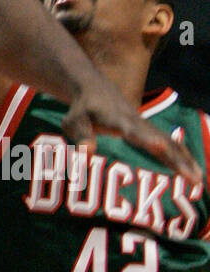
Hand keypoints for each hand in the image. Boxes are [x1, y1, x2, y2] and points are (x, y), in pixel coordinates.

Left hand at [62, 83, 201, 187]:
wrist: (96, 90)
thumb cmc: (82, 110)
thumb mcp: (73, 121)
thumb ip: (81, 135)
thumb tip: (87, 152)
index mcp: (117, 118)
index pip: (133, 130)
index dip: (145, 138)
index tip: (159, 146)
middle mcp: (136, 121)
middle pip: (160, 140)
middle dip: (176, 158)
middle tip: (192, 178)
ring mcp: (146, 125)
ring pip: (170, 141)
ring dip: (185, 160)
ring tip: (198, 181)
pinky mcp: (151, 130)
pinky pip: (171, 143)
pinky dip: (183, 156)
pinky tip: (195, 172)